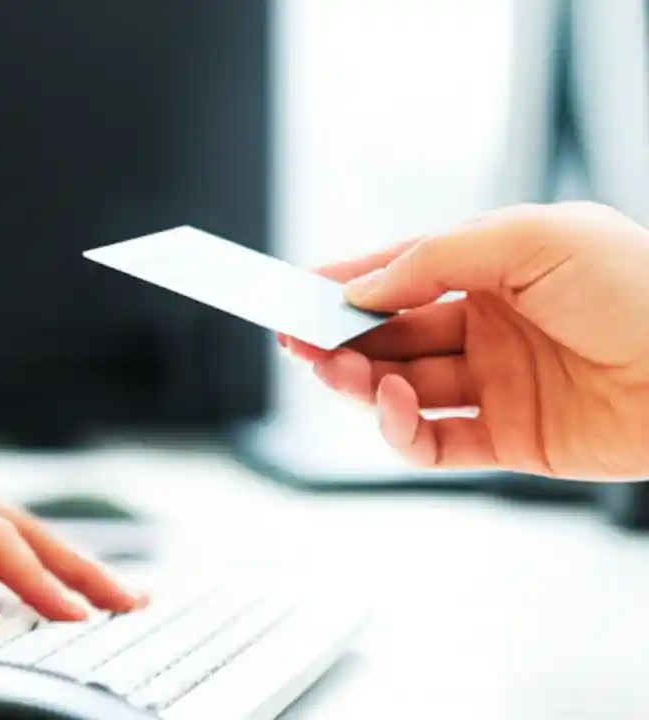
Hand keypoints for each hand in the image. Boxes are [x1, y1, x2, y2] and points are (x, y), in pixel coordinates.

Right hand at [281, 202, 648, 478]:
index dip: (346, 283)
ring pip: (403, 387)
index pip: (402, 273)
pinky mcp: (512, 437)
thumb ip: (435, 258)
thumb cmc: (640, 286)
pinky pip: (436, 443)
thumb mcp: (529, 237)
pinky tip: (394, 406)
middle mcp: (492, 324)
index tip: (294, 294)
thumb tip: (364, 288)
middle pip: (393, 334)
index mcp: (496, 267)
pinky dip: (402, 431)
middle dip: (340, 338)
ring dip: (361, 383)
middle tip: (300, 343)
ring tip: (340, 374)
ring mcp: (499, 382)